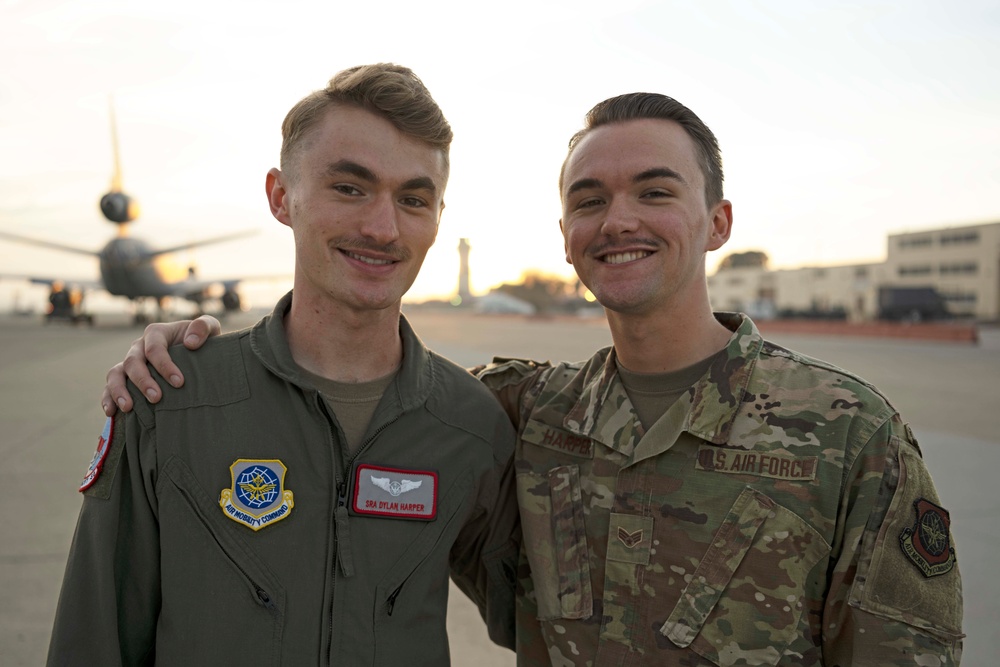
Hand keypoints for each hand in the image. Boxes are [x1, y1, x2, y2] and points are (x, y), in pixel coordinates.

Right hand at [101, 315, 221, 414]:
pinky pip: (110, 387)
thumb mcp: (210, 328)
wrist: (199, 355)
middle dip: (143, 381)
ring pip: (115, 374)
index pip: (154, 348)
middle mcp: (139, 347)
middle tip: (157, 398)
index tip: (179, 382)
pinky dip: (108, 398)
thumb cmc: (203, 342)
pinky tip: (111, 413)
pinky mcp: (125, 378)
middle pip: (132, 362)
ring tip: (128, 408)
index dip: (164, 365)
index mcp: (156, 333)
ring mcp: (130, 363)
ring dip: (119, 391)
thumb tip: (190, 342)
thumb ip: (204, 326)